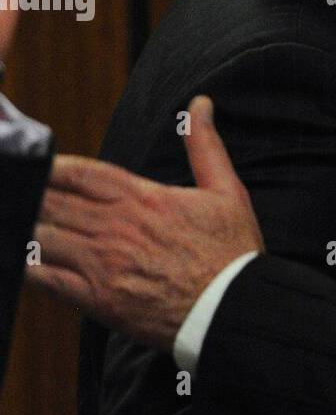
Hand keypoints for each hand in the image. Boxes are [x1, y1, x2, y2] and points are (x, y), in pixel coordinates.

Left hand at [27, 96, 263, 349]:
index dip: (51, 166)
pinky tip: (20, 258)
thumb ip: (205, 145)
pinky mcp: (98, 300)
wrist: (234, 310)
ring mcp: (103, 264)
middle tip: (16, 189)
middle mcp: (116, 227)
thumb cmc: (232, 254)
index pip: (81, 173)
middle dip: (30, 193)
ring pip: (44, 235)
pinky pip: (47, 279)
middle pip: (53, 201)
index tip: (35, 162)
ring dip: (25, 226)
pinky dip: (28, 266)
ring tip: (13, 220)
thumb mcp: (227, 192)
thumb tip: (200, 104)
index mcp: (142, 198)